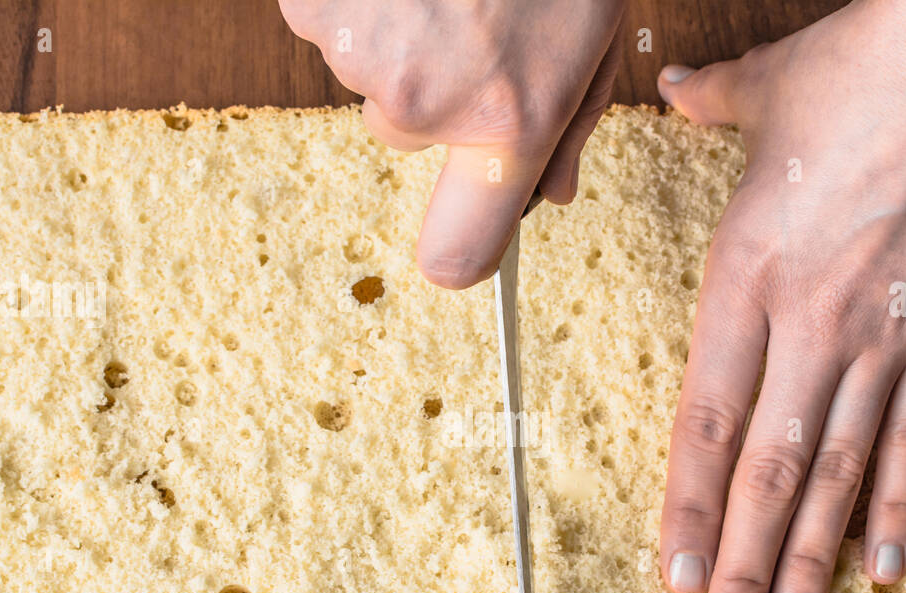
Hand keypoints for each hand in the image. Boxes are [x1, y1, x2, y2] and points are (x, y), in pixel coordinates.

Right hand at [279, 0, 624, 287]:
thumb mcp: (593, 37)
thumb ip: (570, 127)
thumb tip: (548, 198)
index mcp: (507, 122)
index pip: (458, 254)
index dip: (456, 252)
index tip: (461, 244)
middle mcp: (425, 104)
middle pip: (403, 138)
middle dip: (429, 92)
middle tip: (469, 19)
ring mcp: (359, 50)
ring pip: (367, 73)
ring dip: (396, 36)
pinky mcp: (312, 4)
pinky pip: (328, 22)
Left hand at [656, 0, 905, 592]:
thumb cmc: (864, 69)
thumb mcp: (763, 93)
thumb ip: (703, 108)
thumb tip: (667, 90)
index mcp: (744, 276)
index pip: (705, 417)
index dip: (685, 504)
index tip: (670, 576)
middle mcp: (809, 322)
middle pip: (766, 469)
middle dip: (737, 568)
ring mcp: (883, 335)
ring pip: (838, 473)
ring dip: (808, 563)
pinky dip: (900, 506)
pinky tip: (884, 570)